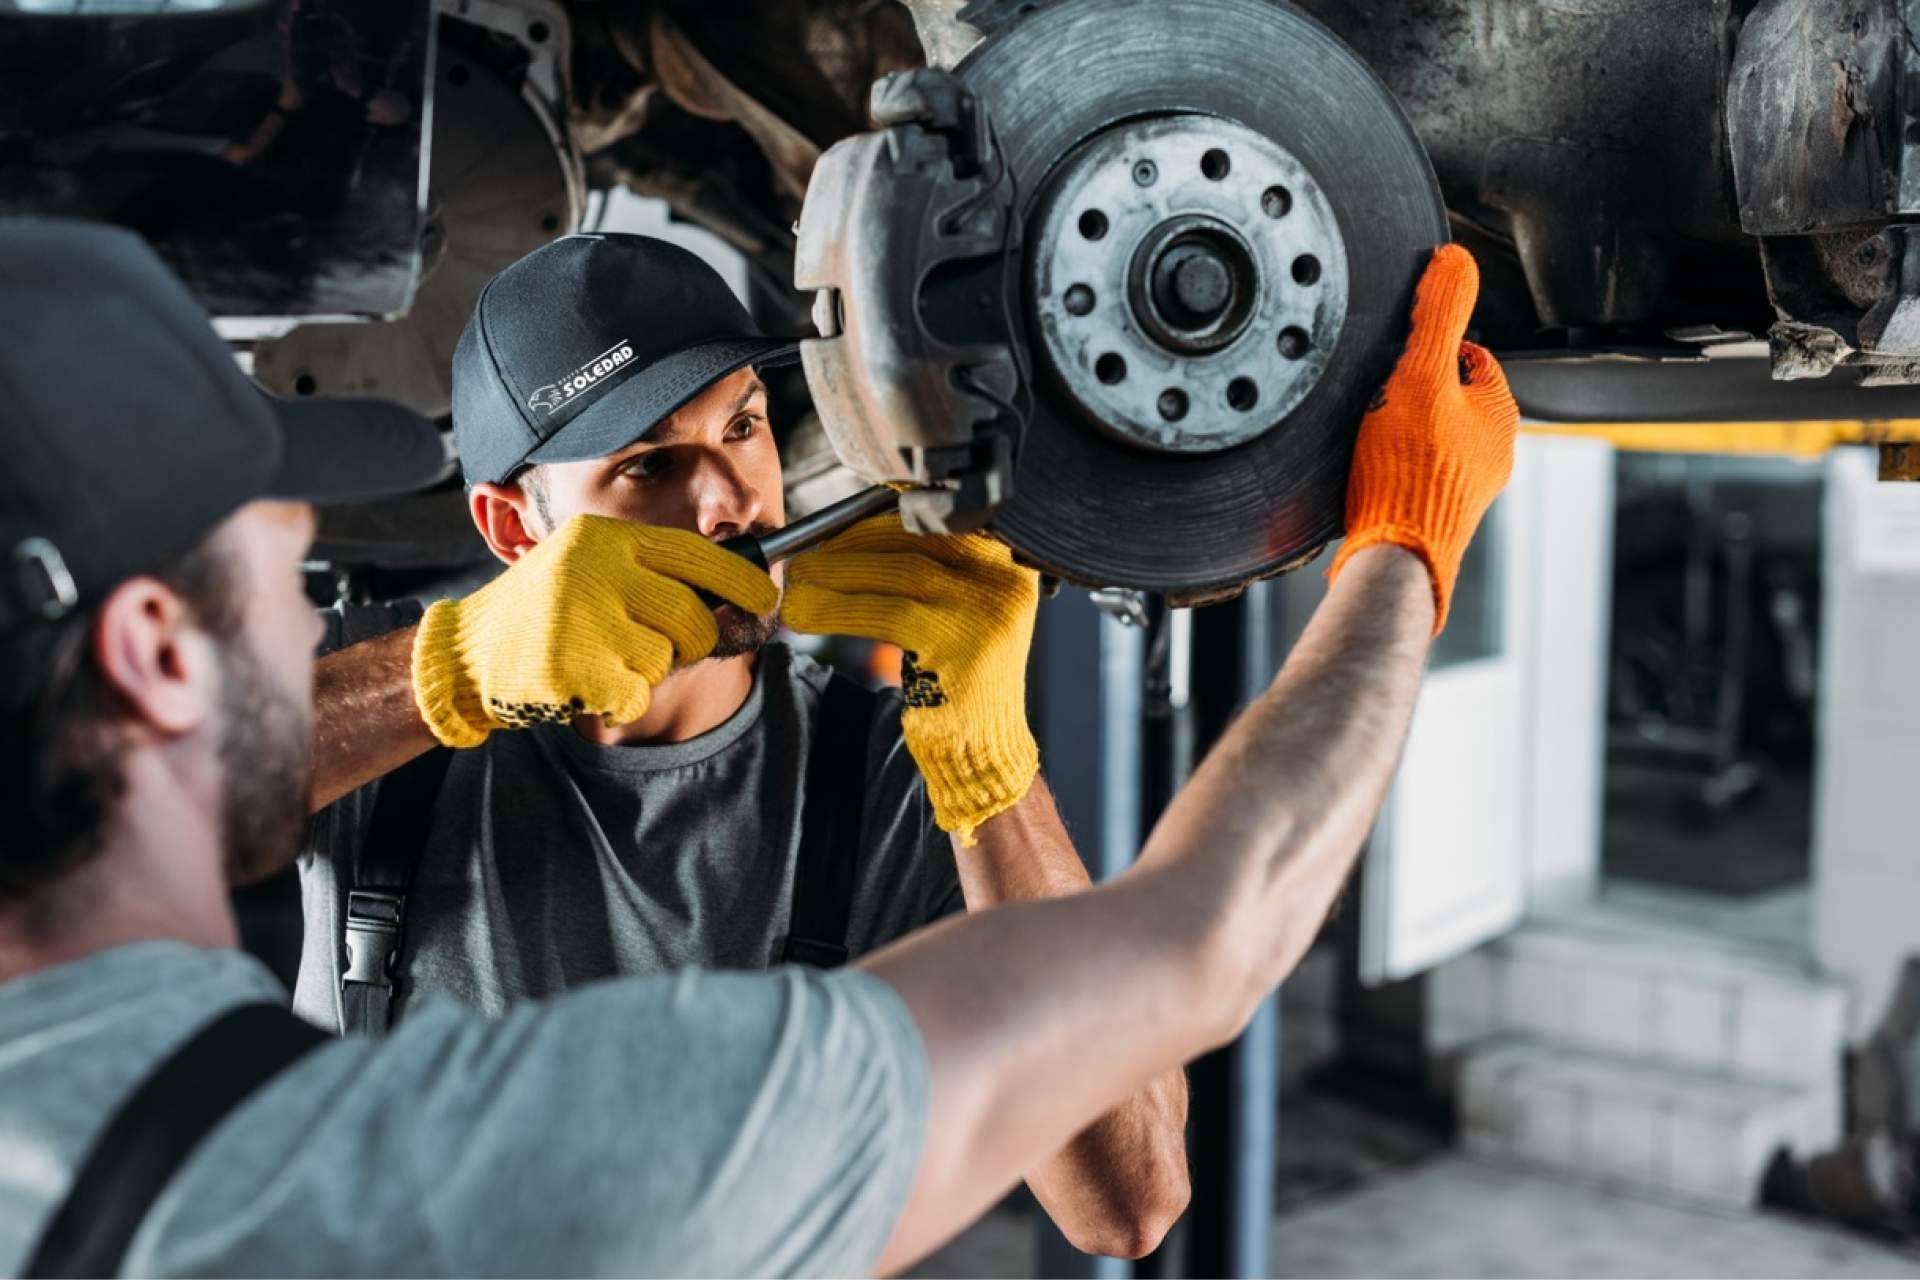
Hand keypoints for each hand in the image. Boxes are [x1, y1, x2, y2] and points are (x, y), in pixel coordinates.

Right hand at [411, 514, 776, 746]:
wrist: (469, 652)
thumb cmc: (543, 612)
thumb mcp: (589, 568)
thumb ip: (648, 572)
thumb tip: (733, 590)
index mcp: (602, 539)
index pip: (693, 553)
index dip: (740, 576)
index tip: (766, 594)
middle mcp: (593, 571)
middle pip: (691, 616)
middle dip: (694, 641)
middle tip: (667, 647)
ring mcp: (580, 618)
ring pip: (664, 658)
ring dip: (644, 669)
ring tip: (601, 657)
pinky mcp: (570, 667)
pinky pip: (634, 694)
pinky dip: (621, 699)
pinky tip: (586, 682)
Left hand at [783, 514, 1039, 842]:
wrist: (981, 747)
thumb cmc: (954, 678)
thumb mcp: (951, 612)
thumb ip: (926, 570)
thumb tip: (852, 532)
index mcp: (1006, 564)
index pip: (934, 522)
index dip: (876, 523)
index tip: (832, 533)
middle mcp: (1004, 580)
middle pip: (916, 541)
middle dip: (851, 544)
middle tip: (807, 558)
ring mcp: (989, 612)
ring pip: (898, 572)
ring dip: (837, 573)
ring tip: (798, 583)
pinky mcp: (964, 646)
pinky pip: (888, 613)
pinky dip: (839, 608)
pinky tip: (808, 613)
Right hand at [1328, 244, 1519, 631]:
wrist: (1393, 555)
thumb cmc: (1407, 472)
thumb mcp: (1419, 375)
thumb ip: (1438, 316)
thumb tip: (1455, 261)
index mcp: (1501, 412)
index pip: (1466, 352)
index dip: (1425, 351)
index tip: (1397, 365)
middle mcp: (1493, 451)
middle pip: (1444, 394)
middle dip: (1410, 393)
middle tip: (1378, 402)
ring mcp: (1467, 485)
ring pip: (1429, 433)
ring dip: (1400, 430)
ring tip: (1372, 437)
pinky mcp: (1436, 511)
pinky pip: (1415, 469)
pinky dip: (1393, 465)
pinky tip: (1371, 470)